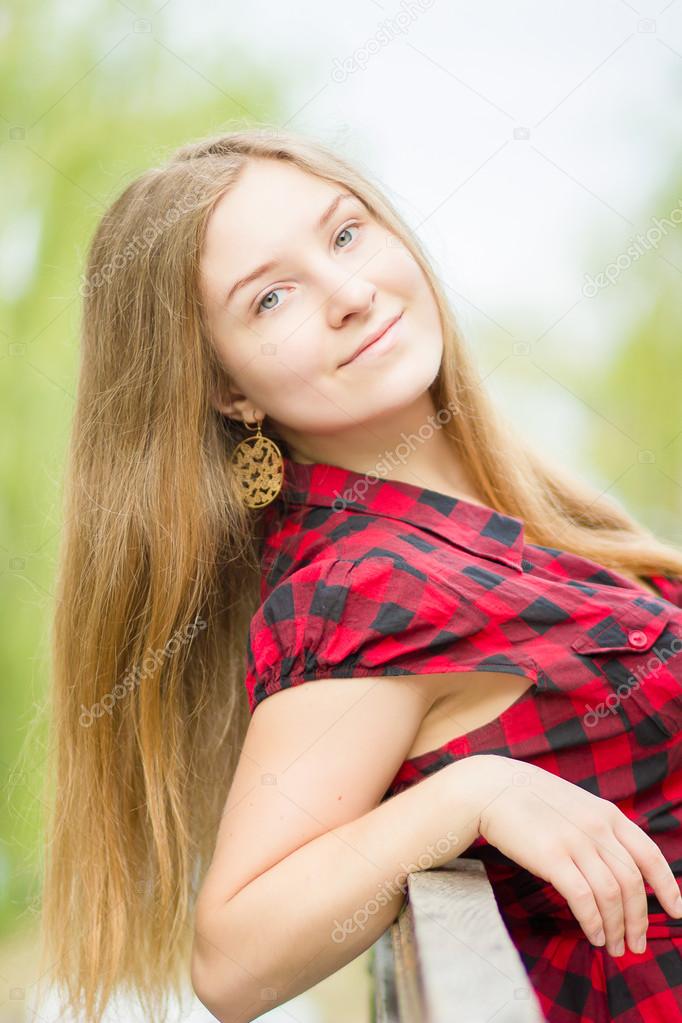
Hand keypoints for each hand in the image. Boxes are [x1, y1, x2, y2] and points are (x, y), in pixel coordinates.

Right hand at [470, 755, 681, 956]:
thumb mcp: (576, 805)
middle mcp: (597, 828)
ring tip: (612, 946)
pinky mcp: (552, 857)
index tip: (676, 911)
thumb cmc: (531, 800)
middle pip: (631, 883)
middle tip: (635, 944)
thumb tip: (619, 867)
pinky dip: (593, 922)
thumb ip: (599, 830)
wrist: (492, 788)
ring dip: (615, 928)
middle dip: (638, 920)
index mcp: (607, 814)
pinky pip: (583, 898)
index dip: (666, 886)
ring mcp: (575, 842)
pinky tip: (592, 935)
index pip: (649, 855)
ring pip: (611, 895)